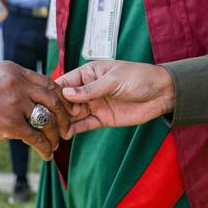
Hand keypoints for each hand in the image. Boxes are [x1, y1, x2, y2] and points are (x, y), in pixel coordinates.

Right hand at [0, 61, 71, 160]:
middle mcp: (17, 84)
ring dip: (54, 135)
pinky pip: (35, 137)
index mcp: (14, 71)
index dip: (61, 97)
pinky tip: (47, 155)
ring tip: (56, 144)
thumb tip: (37, 94)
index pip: (48, 82)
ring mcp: (15, 103)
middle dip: (64, 117)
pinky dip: (44, 147)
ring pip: (46, 120)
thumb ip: (15, 83)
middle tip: (67, 129)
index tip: (66, 109)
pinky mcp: (11, 124)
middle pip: (53, 99)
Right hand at [55, 60, 174, 135]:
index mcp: (89, 73)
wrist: (162, 93)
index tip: (45, 102)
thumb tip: (66, 94)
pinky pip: (85, 124)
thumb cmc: (140, 77)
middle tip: (47, 120)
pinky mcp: (103, 118)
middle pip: (67, 100)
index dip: (55, 92)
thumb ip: (90, 89)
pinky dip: (75, 129)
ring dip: (64, 121)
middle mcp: (89, 89)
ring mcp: (95, 104)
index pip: (66, 82)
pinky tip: (65, 134)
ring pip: (74, 113)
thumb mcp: (113, 81)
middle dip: (57, 110)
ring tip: (52, 130)